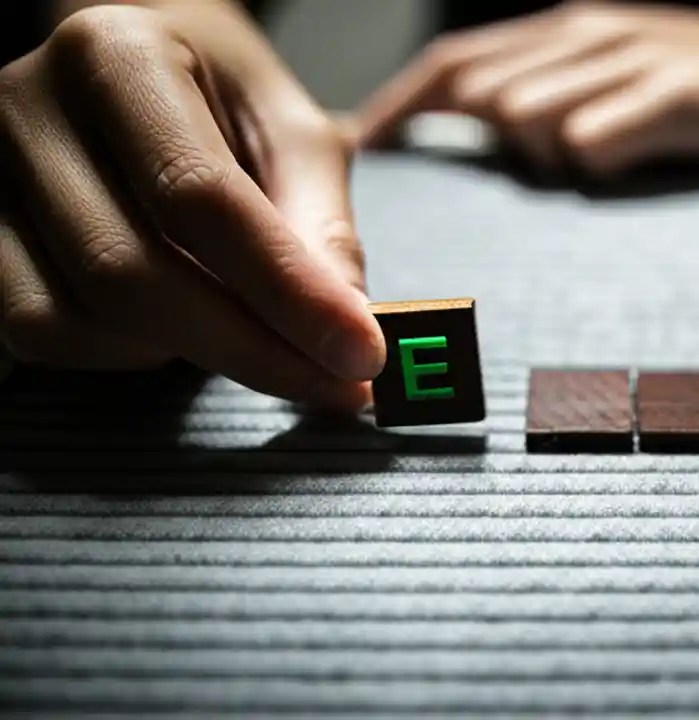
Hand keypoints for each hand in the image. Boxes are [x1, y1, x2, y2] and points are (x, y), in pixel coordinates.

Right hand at [0, 3, 383, 407]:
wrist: (140, 69)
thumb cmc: (222, 97)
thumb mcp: (293, 132)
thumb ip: (322, 224)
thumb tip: (347, 326)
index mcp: (118, 57)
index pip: (200, 197)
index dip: (286, 290)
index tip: (359, 352)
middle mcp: (28, 111)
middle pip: (129, 271)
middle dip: (250, 348)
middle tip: (335, 382)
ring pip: (79, 319)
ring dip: (186, 352)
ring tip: (249, 323)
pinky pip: (40, 334)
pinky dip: (125, 353)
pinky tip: (176, 322)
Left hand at [358, 2, 698, 174]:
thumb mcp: (633, 71)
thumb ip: (566, 91)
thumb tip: (504, 131)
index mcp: (573, 29)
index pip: (457, 60)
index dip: (404, 103)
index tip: (369, 144)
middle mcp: (589, 34)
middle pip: (477, 86)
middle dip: (475, 139)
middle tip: (512, 178)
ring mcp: (631, 61)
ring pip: (526, 114)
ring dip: (546, 154)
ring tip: (610, 158)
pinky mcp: (673, 96)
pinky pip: (591, 140)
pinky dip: (596, 164)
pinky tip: (636, 162)